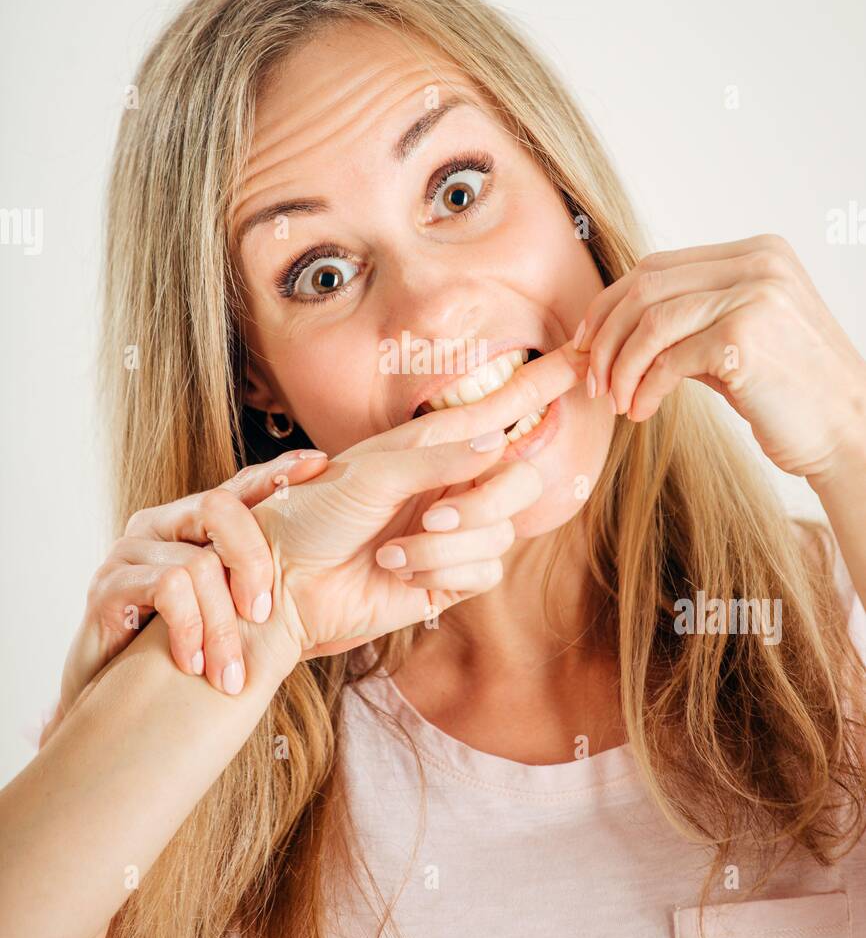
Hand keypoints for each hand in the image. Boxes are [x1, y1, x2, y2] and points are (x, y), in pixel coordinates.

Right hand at [45, 449, 329, 737]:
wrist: (119, 710)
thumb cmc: (187, 660)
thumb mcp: (231, 617)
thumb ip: (264, 589)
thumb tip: (330, 576)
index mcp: (193, 525)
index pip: (241, 486)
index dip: (279, 472)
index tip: (319, 465)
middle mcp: (160, 525)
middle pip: (218, 506)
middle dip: (252, 562)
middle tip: (263, 614)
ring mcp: (130, 551)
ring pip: (197, 563)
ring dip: (221, 627)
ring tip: (228, 672)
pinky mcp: (107, 585)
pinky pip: (168, 590)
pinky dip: (190, 631)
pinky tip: (193, 664)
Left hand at [249, 342, 582, 675]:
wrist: (285, 582)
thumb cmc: (314, 515)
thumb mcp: (370, 473)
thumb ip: (438, 459)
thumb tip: (496, 444)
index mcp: (435, 443)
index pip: (502, 408)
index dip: (542, 383)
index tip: (583, 355)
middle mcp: (452, 483)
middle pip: (520, 484)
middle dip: (485, 504)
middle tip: (435, 514)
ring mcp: (454, 531)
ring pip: (500, 536)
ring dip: (444, 546)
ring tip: (390, 550)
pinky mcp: (450, 578)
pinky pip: (484, 573)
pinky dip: (441, 573)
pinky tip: (398, 570)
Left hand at [572, 234, 865, 482]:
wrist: (850, 430)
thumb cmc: (792, 392)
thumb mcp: (741, 336)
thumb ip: (691, 318)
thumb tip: (612, 326)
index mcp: (757, 253)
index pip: (659, 265)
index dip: (611, 303)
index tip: (588, 341)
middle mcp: (758, 264)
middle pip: (646, 286)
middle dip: (606, 334)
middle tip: (592, 377)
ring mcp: (754, 296)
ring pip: (650, 322)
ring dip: (621, 367)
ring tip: (617, 400)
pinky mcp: (744, 339)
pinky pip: (668, 359)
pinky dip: (644, 387)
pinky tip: (642, 410)